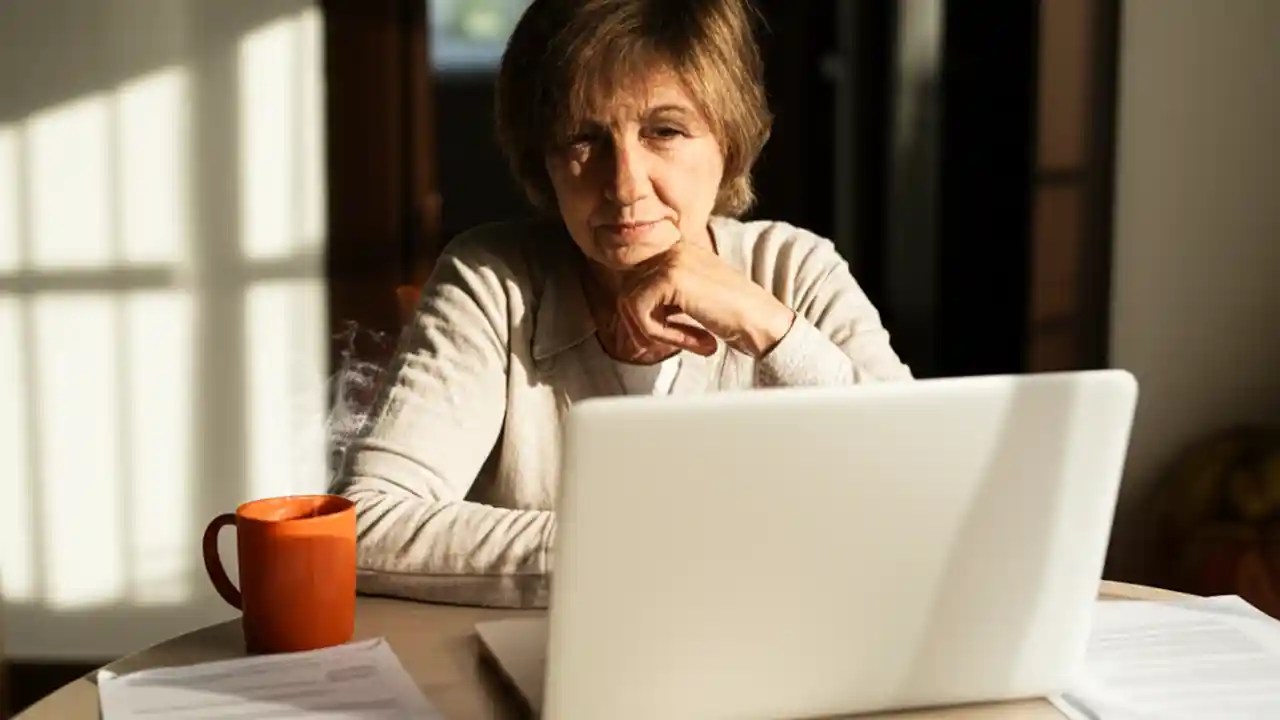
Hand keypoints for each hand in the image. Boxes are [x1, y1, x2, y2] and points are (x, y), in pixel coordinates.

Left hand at [612, 239, 795, 357]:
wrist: (764, 322)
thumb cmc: (734, 317)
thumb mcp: (692, 301)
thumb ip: (663, 299)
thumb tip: (626, 315)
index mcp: (677, 250)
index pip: (636, 282)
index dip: (641, 316)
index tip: (662, 337)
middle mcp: (672, 249)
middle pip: (627, 291)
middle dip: (641, 327)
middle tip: (669, 345)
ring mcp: (671, 260)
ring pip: (630, 302)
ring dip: (653, 333)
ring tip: (687, 343)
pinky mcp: (670, 277)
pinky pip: (641, 312)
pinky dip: (661, 334)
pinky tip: (695, 340)